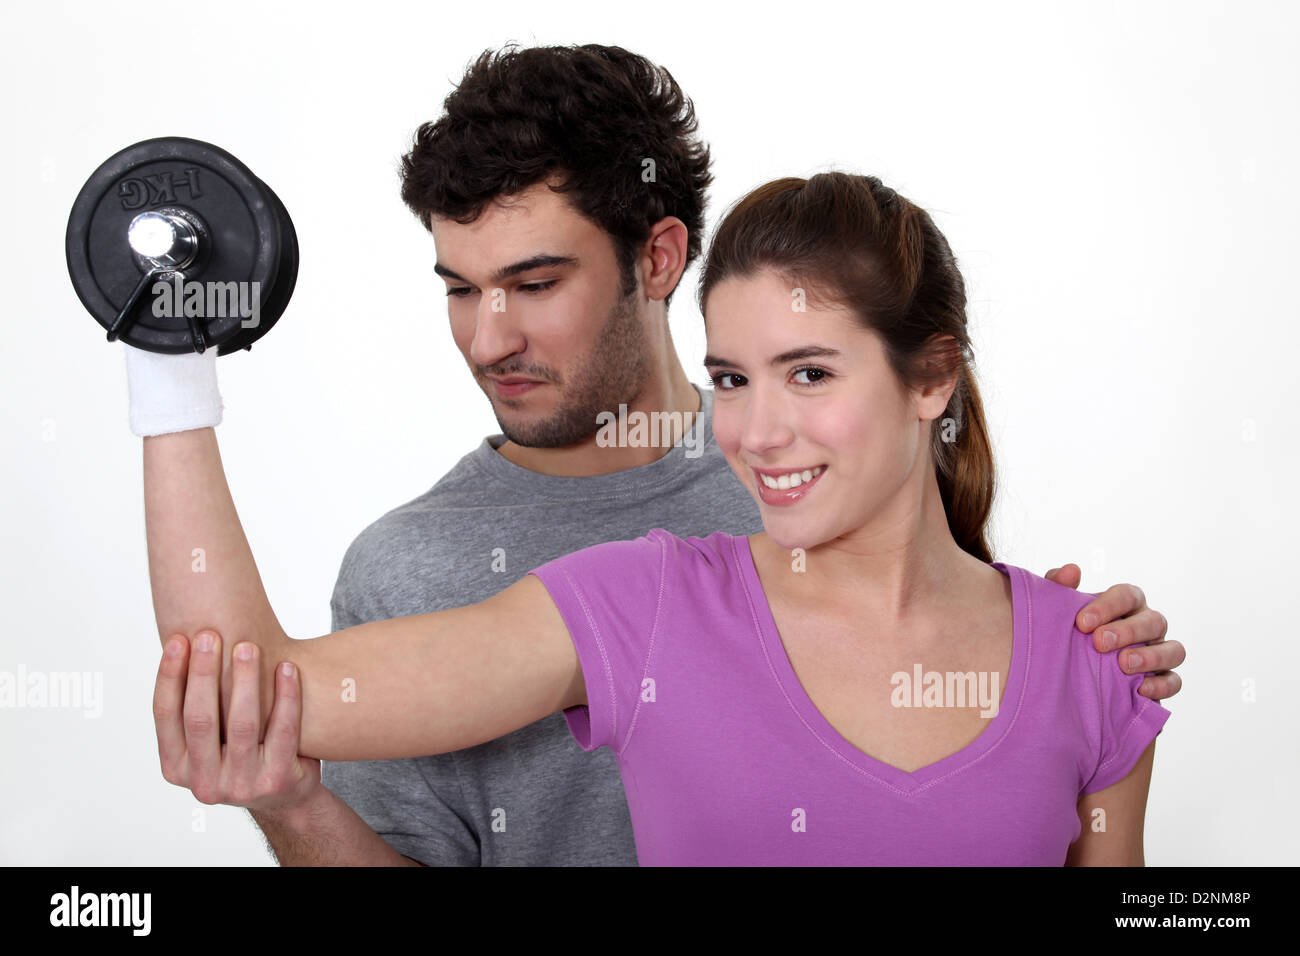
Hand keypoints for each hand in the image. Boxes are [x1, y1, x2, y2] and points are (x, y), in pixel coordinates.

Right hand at [153, 630, 321, 811]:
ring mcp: (241, 785)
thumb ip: (197, 709)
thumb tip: (187, 644)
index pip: (165, 716)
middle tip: (210, 635)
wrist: (286, 797)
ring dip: (244, 679)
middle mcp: (203, 782)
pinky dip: (286, 696)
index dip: (169, 676)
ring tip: (248, 646)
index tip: (178, 640)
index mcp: (176, 768)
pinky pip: (282, 730)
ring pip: (241, 724)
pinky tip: (287, 668)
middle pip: (199, 719)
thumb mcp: (210, 742)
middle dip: (203, 673)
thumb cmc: (244, 753)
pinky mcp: (278, 780)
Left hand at [1044, 564, 1182, 701]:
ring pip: (1173, 650)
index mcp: (1126, 605)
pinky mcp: (1162, 681)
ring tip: (1124, 664)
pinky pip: (1174, 681)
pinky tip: (1141, 689)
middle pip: (1154, 620)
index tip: (1082, 622)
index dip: (1108, 606)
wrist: (1068, 675)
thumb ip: (1060, 589)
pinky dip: (1162, 685)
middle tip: (1100, 643)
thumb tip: (1070, 570)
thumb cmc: (1070, 635)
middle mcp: (1147, 625)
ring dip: (1151, 656)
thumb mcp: (1059, 613)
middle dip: (1128, 631)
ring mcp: (1158, 653)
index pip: (1127, 595)